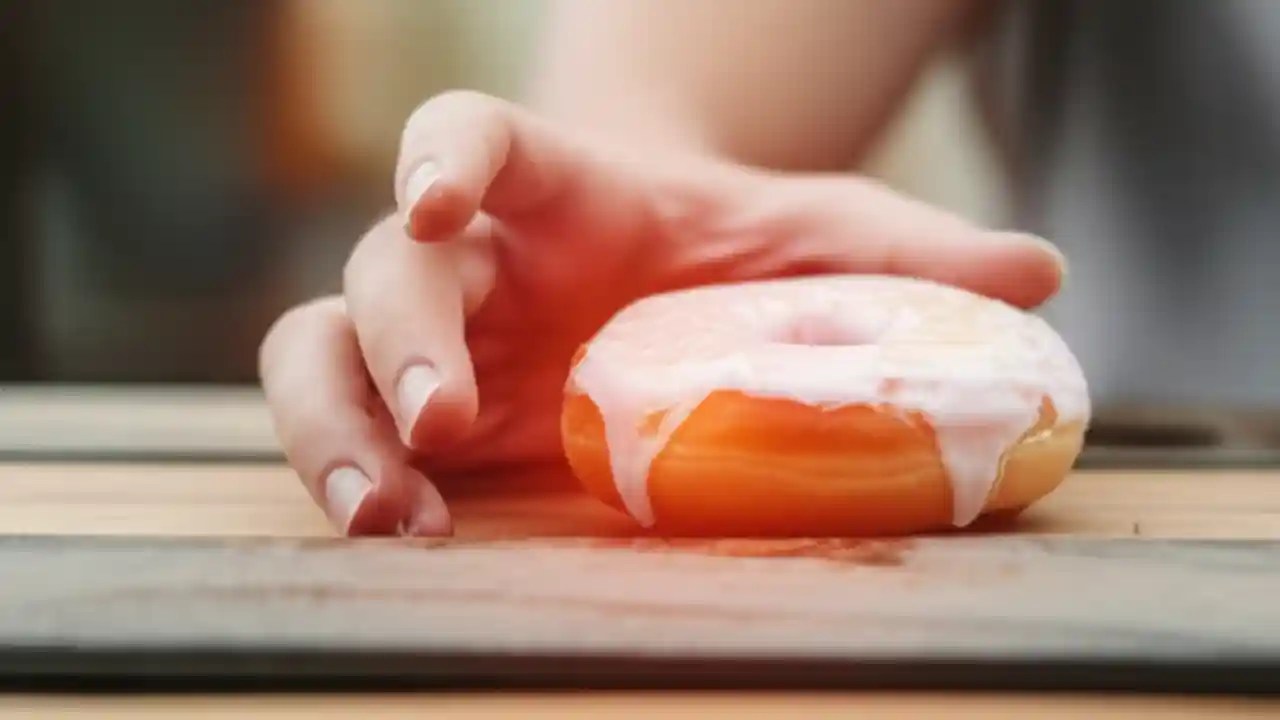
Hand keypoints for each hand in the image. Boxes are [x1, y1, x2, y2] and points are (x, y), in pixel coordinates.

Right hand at [258, 91, 1063, 536]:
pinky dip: (359, 482)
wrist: (661, 275)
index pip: (472, 137)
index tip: (434, 202)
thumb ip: (915, 257)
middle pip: (380, 268)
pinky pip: (353, 433)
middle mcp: (476, 259)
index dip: (441, 157)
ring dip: (336, 431)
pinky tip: (416, 544)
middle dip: (396, 340)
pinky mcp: (425, 413)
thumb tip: (1039, 273)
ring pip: (321, 353)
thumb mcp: (825, 241)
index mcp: (558, 189)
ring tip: (389, 520)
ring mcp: (436, 338)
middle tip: (445, 424)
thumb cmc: (736, 249)